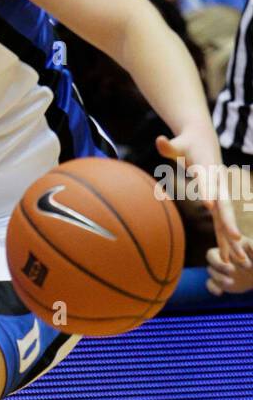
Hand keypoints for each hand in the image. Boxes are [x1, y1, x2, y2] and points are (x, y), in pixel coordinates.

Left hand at [155, 128, 246, 267]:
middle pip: (225, 205)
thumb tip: (159, 140)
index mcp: (208, 169)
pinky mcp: (218, 201)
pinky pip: (221, 223)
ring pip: (227, 218)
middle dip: (229, 221)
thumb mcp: (178, 144)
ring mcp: (220, 193)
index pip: (207, 182)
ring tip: (240, 260)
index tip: (209, 206)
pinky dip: (225, 240)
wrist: (204, 140)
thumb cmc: (187, 143)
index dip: (207, 193)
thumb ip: (169, 145)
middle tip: (236, 238)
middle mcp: (218, 183)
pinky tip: (229, 258)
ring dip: (232, 239)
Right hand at [206, 240, 252, 295]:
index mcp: (222, 251)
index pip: (211, 255)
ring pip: (212, 275)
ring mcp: (218, 272)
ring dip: (219, 278)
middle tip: (232, 270)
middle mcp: (217, 261)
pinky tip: (220, 292)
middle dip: (220, 268)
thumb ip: (252, 247)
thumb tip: (249, 246)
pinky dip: (214, 289)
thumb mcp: (252, 248)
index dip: (218, 260)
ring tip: (231, 282)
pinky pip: (211, 285)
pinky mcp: (219, 283)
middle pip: (210, 265)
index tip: (230, 264)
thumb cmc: (252, 255)